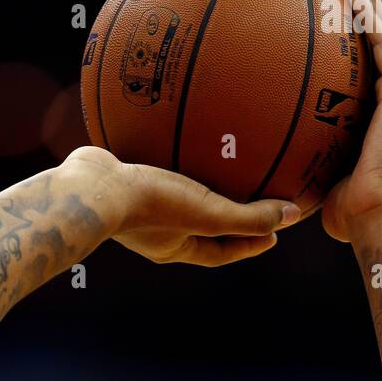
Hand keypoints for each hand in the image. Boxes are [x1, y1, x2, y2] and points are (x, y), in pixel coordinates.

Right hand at [62, 146, 300, 265]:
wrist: (88, 187)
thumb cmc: (149, 205)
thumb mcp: (208, 213)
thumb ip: (249, 217)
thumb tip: (293, 215)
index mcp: (173, 248)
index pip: (221, 253)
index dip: (249, 244)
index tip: (274, 233)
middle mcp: (155, 232)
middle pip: (199, 227)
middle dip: (225, 218)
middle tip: (252, 202)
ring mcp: (135, 206)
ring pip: (176, 195)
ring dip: (197, 184)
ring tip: (217, 164)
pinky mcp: (122, 178)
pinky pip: (155, 164)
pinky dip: (172, 153)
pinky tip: (179, 127)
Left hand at [323, 0, 381, 243]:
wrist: (377, 217)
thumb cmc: (350, 216)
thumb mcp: (324, 182)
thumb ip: (311, 168)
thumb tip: (280, 175)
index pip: (375, 75)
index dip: (362, 48)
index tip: (343, 26)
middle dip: (371, 15)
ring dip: (373, 7)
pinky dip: (372, 21)